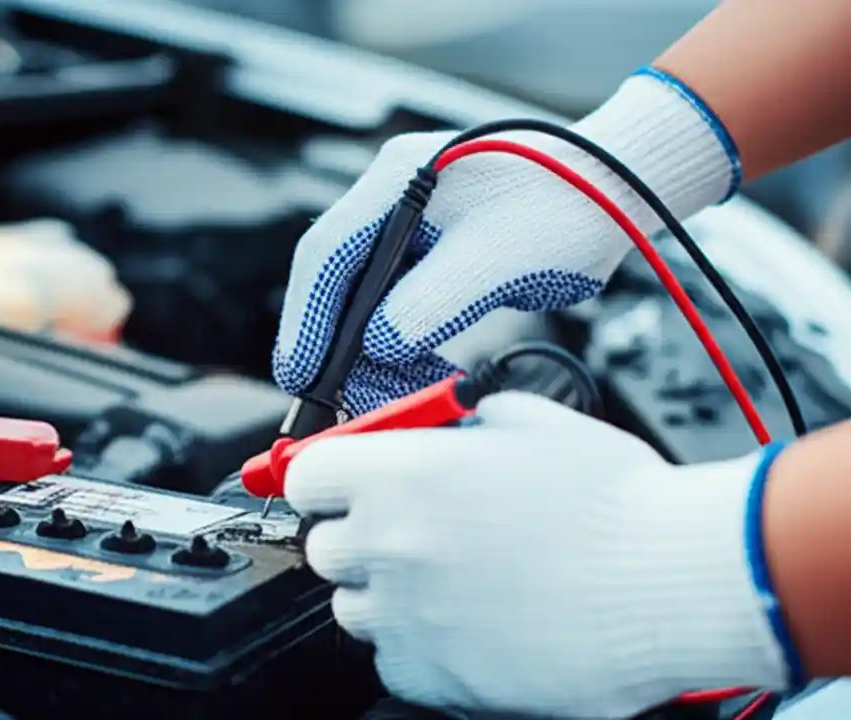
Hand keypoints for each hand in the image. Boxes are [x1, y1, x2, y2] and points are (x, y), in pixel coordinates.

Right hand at [273, 69, 739, 413]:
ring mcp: (415, 229)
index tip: (299, 376)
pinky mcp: (435, 257)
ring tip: (393, 401)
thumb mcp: (494, 261)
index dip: (307, 322)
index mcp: (399, 182)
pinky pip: (399, 313)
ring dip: (375, 360)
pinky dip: (404, 352)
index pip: (326, 257)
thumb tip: (374, 346)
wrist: (622, 189)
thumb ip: (425, 305)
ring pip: (367, 307)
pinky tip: (419, 379)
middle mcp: (397, 202)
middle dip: (339, 352)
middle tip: (342, 406)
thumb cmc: (573, 201)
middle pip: (339, 286)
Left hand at [286, 393, 787, 718]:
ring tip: (458, 584)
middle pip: (325, 546)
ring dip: (390, 594)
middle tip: (419, 534)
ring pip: (355, 608)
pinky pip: (392, 661)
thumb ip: (470, 420)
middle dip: (363, 537)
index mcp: (399, 474)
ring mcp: (405, 617)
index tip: (347, 486)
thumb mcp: (534, 423)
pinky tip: (472, 626)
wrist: (671, 584)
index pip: (304, 477)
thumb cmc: (616, 504)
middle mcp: (388, 544)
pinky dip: (420, 647)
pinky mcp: (432, 676)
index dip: (330, 479)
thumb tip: (454, 427)